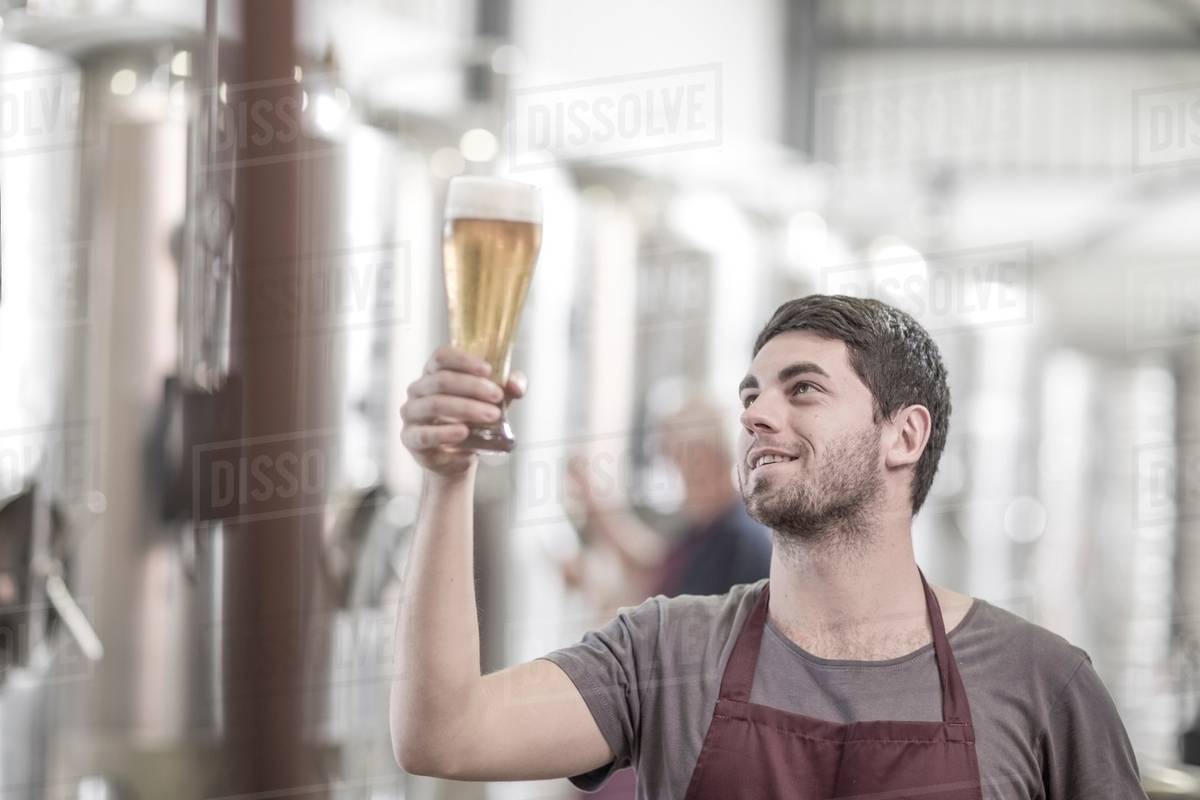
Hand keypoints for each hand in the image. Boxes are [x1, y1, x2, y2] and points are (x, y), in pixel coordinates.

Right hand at [400, 346, 526, 477]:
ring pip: (434, 404)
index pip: (442, 356)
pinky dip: (446, 433)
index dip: (464, 360)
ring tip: (491, 416)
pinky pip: (425, 434)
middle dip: (473, 387)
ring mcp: (411, 413)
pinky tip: (463, 433)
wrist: (459, 457)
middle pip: (441, 380)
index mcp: (435, 372)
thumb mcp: (494, 401)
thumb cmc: (473, 420)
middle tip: (497, 397)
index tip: (488, 370)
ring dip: (466, 409)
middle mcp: (419, 389)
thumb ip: (508, 388)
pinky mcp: (411, 438)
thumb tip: (515, 385)